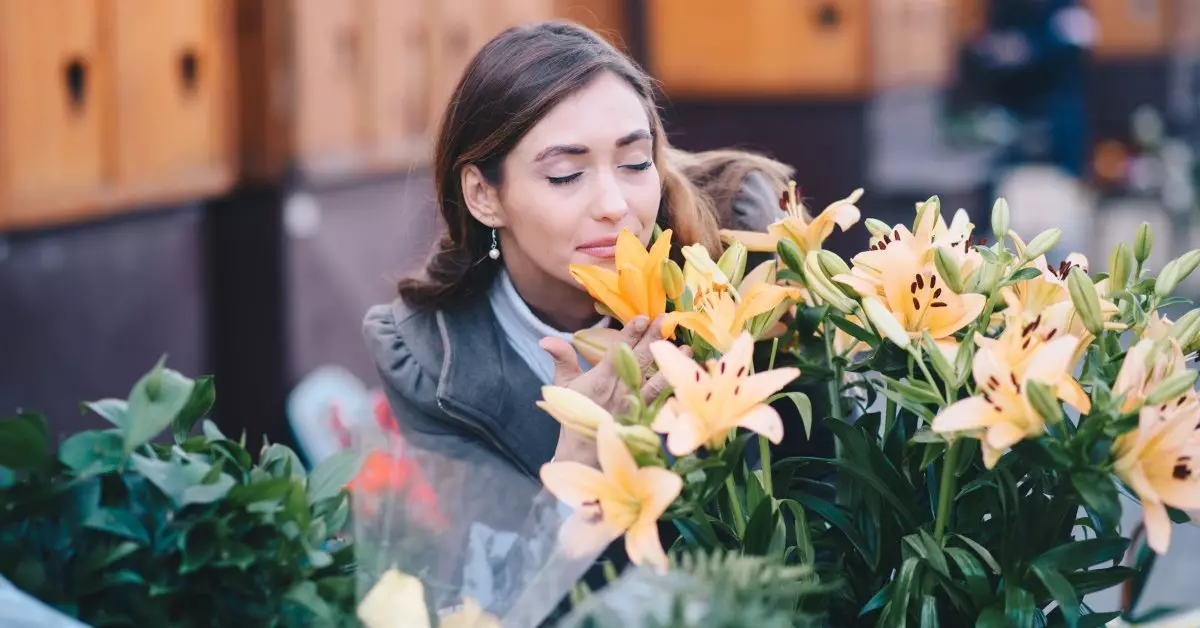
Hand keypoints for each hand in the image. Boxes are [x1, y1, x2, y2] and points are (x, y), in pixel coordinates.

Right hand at [540, 315, 680, 465]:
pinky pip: (662, 404)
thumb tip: (545, 339)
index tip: (642, 317)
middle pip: (639, 362)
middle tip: (666, 319)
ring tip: (685, 349)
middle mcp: (618, 392)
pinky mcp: (644, 420)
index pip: (616, 353)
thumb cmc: (574, 413)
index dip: (629, 335)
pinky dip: (673, 391)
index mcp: (599, 381)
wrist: (583, 454)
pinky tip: (685, 378)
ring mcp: (634, 407)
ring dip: (670, 365)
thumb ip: (562, 359)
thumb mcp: (563, 386)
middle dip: (652, 339)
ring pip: (655, 382)